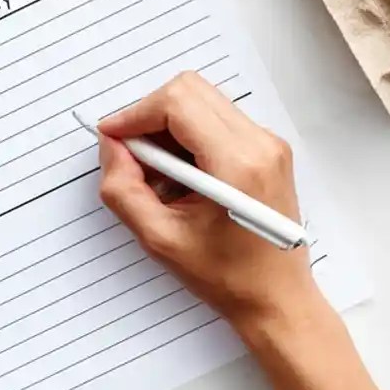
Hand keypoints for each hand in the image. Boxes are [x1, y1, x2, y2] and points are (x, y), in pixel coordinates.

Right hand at [96, 72, 317, 332]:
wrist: (277, 298)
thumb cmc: (229, 277)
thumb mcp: (160, 239)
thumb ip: (123, 189)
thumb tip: (111, 148)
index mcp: (237, 165)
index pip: (177, 103)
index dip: (135, 114)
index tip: (113, 138)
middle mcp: (260, 144)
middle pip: (190, 91)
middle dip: (151, 116)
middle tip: (134, 156)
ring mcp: (269, 144)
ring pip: (203, 101)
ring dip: (169, 128)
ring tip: (160, 175)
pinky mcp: (268, 149)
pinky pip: (218, 120)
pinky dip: (189, 138)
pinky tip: (183, 178)